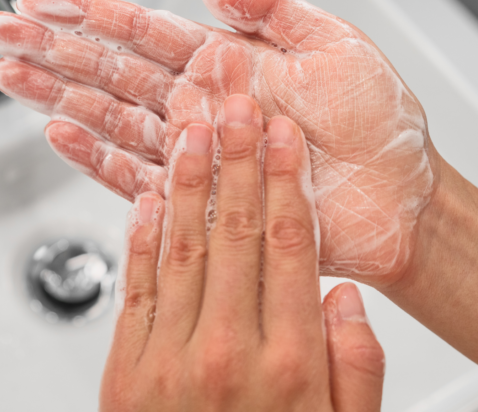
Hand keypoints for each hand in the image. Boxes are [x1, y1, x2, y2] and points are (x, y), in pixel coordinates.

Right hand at [0, 0, 437, 283]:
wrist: (401, 201)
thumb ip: (269, 9)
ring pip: (108, 120)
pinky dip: (93, 157)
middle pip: (108, 72)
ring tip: (11, 76)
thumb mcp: (334, 45)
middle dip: (51, 51)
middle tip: (0, 33)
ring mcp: (194, 152)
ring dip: (56, 98)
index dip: (89, 14)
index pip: (141, 32)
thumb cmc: (381, 128)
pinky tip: (58, 135)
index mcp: (226, 63)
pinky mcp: (197, 200)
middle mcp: (200, 106)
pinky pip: (134, 176)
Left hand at [102, 97, 383, 410]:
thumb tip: (341, 295)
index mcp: (290, 366)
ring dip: (185, 181)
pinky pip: (133, 291)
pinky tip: (146, 196)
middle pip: (233, 234)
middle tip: (233, 102)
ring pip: (179, 249)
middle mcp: (226, 354)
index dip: (284, 182)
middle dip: (234, 159)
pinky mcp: (122, 374)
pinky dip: (139, 239)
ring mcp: (167, 363)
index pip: (288, 248)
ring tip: (190, 128)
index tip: (281, 136)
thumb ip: (355, 367)